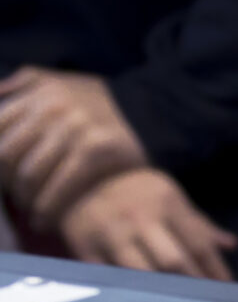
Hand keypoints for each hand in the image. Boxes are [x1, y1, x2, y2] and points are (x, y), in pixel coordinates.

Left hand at [0, 67, 148, 224]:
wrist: (158, 112)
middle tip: (16, 198)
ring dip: (25, 200)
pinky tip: (45, 220)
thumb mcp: (64, 81)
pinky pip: (59, 186)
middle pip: (7, 155)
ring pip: (29, 175)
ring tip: (31, 212)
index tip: (3, 177)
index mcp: (40, 92)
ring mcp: (74, 129)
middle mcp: (52, 107)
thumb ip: (26, 83)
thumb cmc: (105, 102)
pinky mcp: (96, 151)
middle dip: (5, 183)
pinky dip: (47, 208)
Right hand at [57, 167, 236, 280]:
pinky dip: (127, 291)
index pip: (199, 244)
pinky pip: (109, 277)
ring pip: (141, 272)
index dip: (215, 270)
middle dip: (192, 285)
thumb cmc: (136, 192)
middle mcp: (140, 219)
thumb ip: (198, 224)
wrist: (79, 175)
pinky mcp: (85, 247)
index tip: (226, 287)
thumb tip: (231, 244)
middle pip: (172, 261)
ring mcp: (111, 234)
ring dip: (162, 292)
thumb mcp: (169, 197)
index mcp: (168, 204)